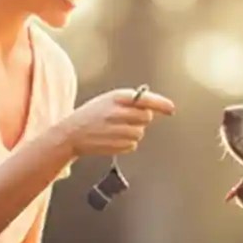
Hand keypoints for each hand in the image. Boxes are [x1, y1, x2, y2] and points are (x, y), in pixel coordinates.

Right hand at [55, 87, 175, 156]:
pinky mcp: (118, 145)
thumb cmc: (90, 115)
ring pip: (140, 133)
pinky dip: (126, 143)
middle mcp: (119, 112)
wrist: (71, 134)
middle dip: (141, 119)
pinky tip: (112, 139)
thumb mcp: (107, 100)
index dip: (161, 104)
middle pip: (146, 118)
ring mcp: (118, 130)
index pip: (145, 99)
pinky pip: (133, 145)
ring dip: (132, 132)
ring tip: (115, 130)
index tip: (171, 108)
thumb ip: (129, 102)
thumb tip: (151, 108)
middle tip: (126, 119)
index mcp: (116, 98)